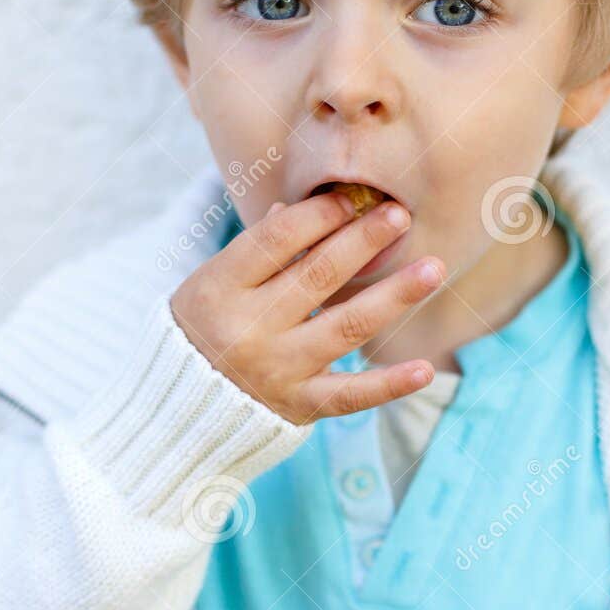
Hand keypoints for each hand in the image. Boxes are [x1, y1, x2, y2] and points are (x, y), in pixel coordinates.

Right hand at [169, 189, 445, 423]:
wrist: (177, 411)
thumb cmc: (202, 330)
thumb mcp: (210, 285)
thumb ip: (256, 252)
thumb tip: (300, 208)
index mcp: (218, 289)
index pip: (275, 240)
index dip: (318, 214)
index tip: (352, 197)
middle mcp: (248, 329)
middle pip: (317, 276)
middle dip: (363, 242)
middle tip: (400, 215)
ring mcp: (277, 370)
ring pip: (346, 327)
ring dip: (394, 295)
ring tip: (432, 268)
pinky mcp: (299, 406)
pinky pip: (350, 395)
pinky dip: (389, 384)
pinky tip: (425, 369)